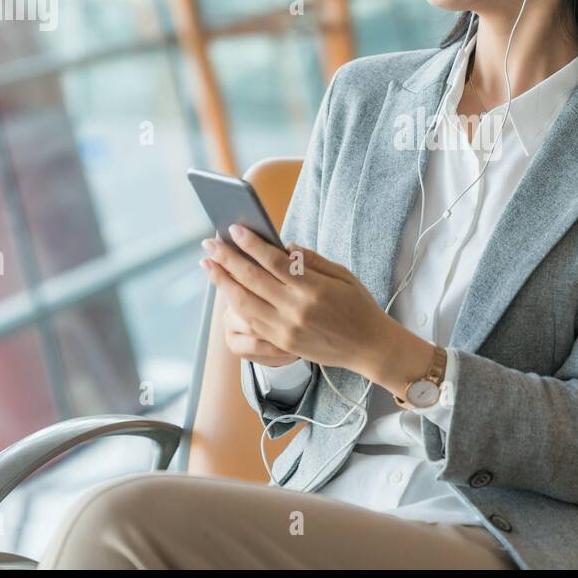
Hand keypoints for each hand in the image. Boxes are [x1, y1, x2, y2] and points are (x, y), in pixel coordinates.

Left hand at [199, 225, 413, 378]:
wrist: (369, 347)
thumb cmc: (359, 306)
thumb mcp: (343, 275)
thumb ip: (312, 260)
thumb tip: (284, 247)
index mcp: (314, 290)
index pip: (274, 262)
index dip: (251, 245)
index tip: (234, 229)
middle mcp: (297, 311)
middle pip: (253, 280)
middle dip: (227, 260)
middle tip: (209, 243)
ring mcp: (287, 330)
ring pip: (245, 303)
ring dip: (223, 283)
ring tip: (208, 265)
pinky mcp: (283, 344)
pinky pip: (252, 322)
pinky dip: (234, 305)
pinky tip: (226, 290)